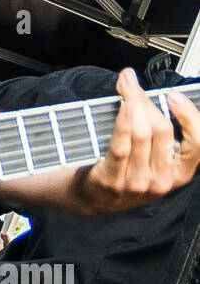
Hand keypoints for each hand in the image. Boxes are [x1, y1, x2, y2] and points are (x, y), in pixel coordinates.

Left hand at [72, 68, 199, 213]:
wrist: (94, 198)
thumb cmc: (126, 171)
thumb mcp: (153, 158)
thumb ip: (158, 130)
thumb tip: (148, 89)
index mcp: (179, 174)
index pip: (198, 143)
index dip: (189, 116)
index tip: (173, 95)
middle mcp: (162, 181)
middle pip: (162, 129)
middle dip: (146, 101)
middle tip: (131, 84)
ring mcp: (138, 183)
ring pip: (141, 133)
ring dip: (132, 104)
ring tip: (124, 88)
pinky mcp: (114, 180)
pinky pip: (121, 146)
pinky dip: (123, 122)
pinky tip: (122, 106)